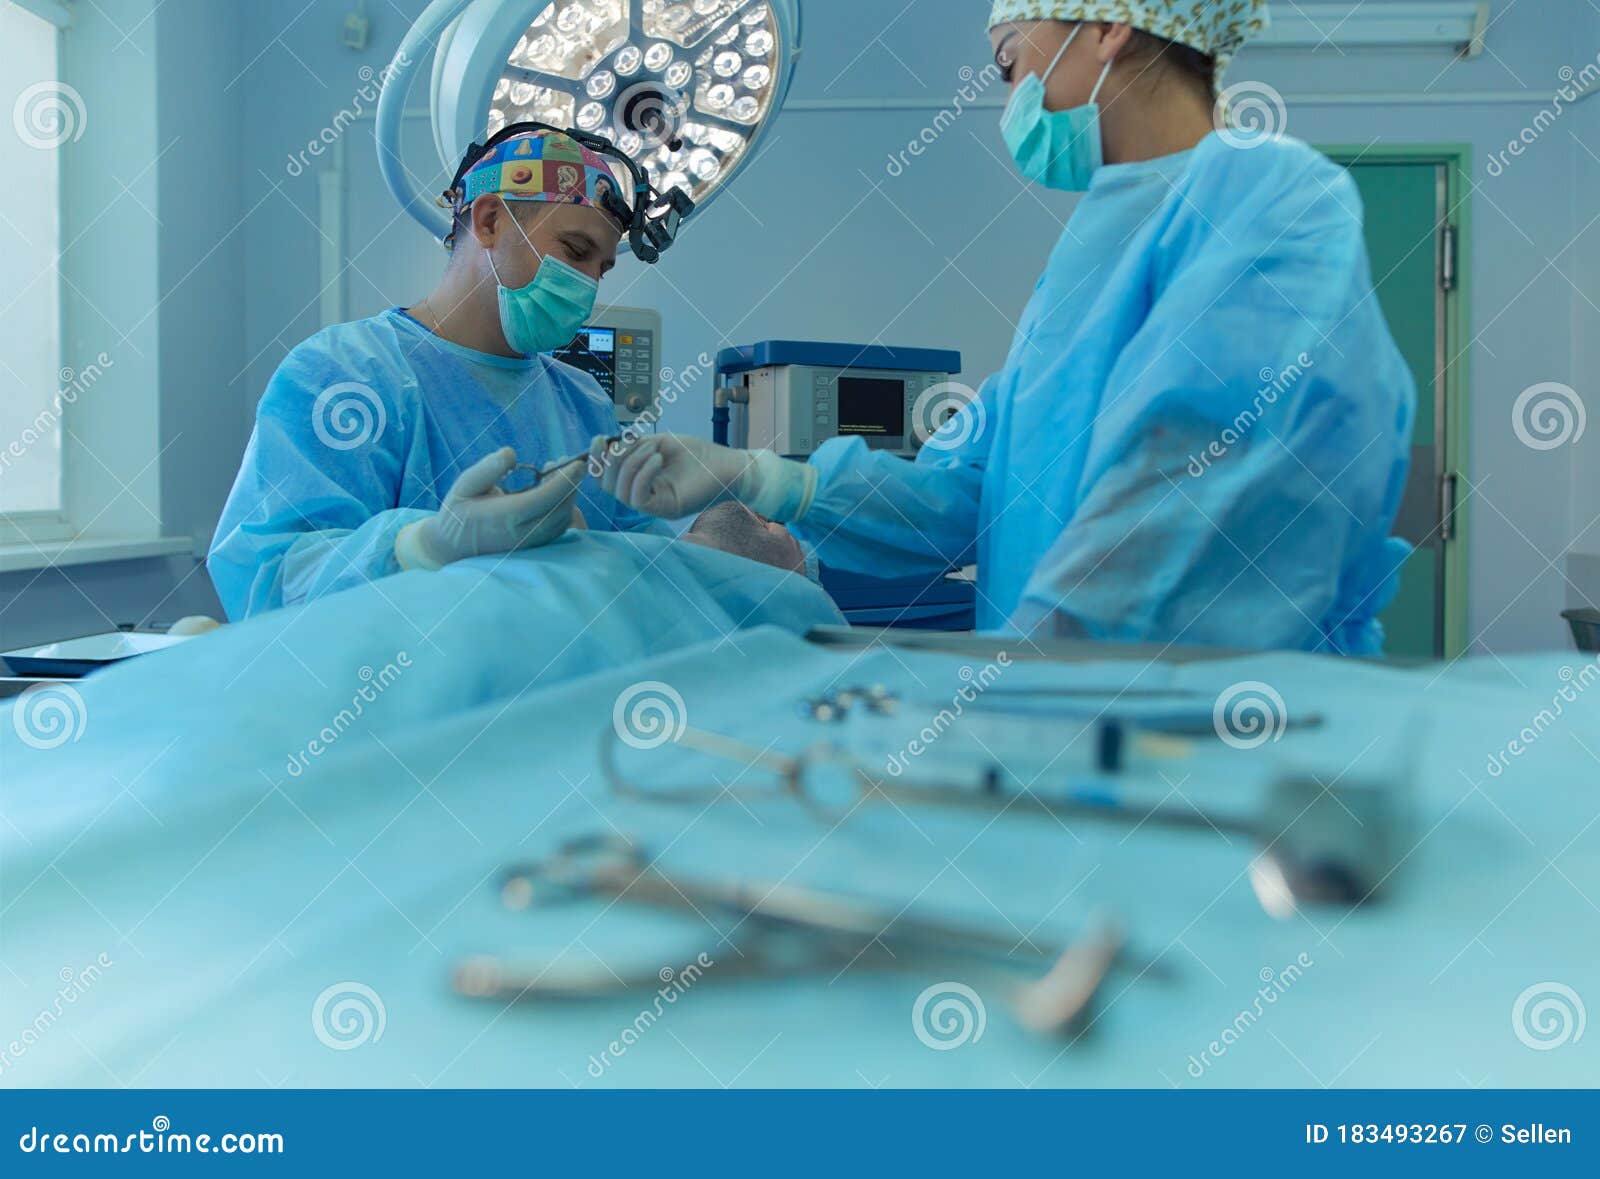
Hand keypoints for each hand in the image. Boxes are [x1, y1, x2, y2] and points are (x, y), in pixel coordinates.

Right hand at [396, 447, 583, 569]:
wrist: (453, 547)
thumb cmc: (459, 512)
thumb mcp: (465, 485)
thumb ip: (488, 469)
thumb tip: (511, 453)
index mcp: (506, 517)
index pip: (544, 499)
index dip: (565, 481)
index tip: (578, 464)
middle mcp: (522, 534)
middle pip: (560, 510)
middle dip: (572, 486)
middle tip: (574, 464)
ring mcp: (530, 544)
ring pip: (562, 521)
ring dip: (569, 496)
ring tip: (562, 472)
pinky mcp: (534, 546)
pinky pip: (558, 528)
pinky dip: (564, 508)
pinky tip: (556, 490)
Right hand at [592, 434, 814, 520]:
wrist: (728, 464)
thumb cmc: (698, 454)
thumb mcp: (659, 443)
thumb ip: (634, 446)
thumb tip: (608, 445)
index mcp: (639, 480)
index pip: (605, 477)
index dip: (596, 459)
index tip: (601, 439)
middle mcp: (643, 495)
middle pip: (608, 486)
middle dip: (612, 461)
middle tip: (627, 442)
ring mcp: (654, 504)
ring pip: (621, 492)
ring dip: (630, 464)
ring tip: (651, 449)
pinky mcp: (666, 509)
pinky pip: (638, 498)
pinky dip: (642, 474)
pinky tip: (657, 459)